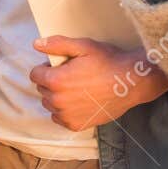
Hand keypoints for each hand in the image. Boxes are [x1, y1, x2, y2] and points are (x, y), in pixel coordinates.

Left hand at [29, 36, 164, 130]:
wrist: (133, 82)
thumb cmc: (110, 62)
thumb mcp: (84, 46)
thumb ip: (58, 44)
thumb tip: (36, 44)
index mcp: (56, 80)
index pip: (35, 75)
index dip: (47, 68)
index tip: (62, 66)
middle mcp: (58, 100)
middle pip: (42, 90)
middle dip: (52, 82)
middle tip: (73, 76)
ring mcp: (66, 115)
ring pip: (50, 104)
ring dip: (58, 97)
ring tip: (79, 89)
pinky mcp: (76, 124)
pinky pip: (60, 118)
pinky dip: (66, 111)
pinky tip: (81, 101)